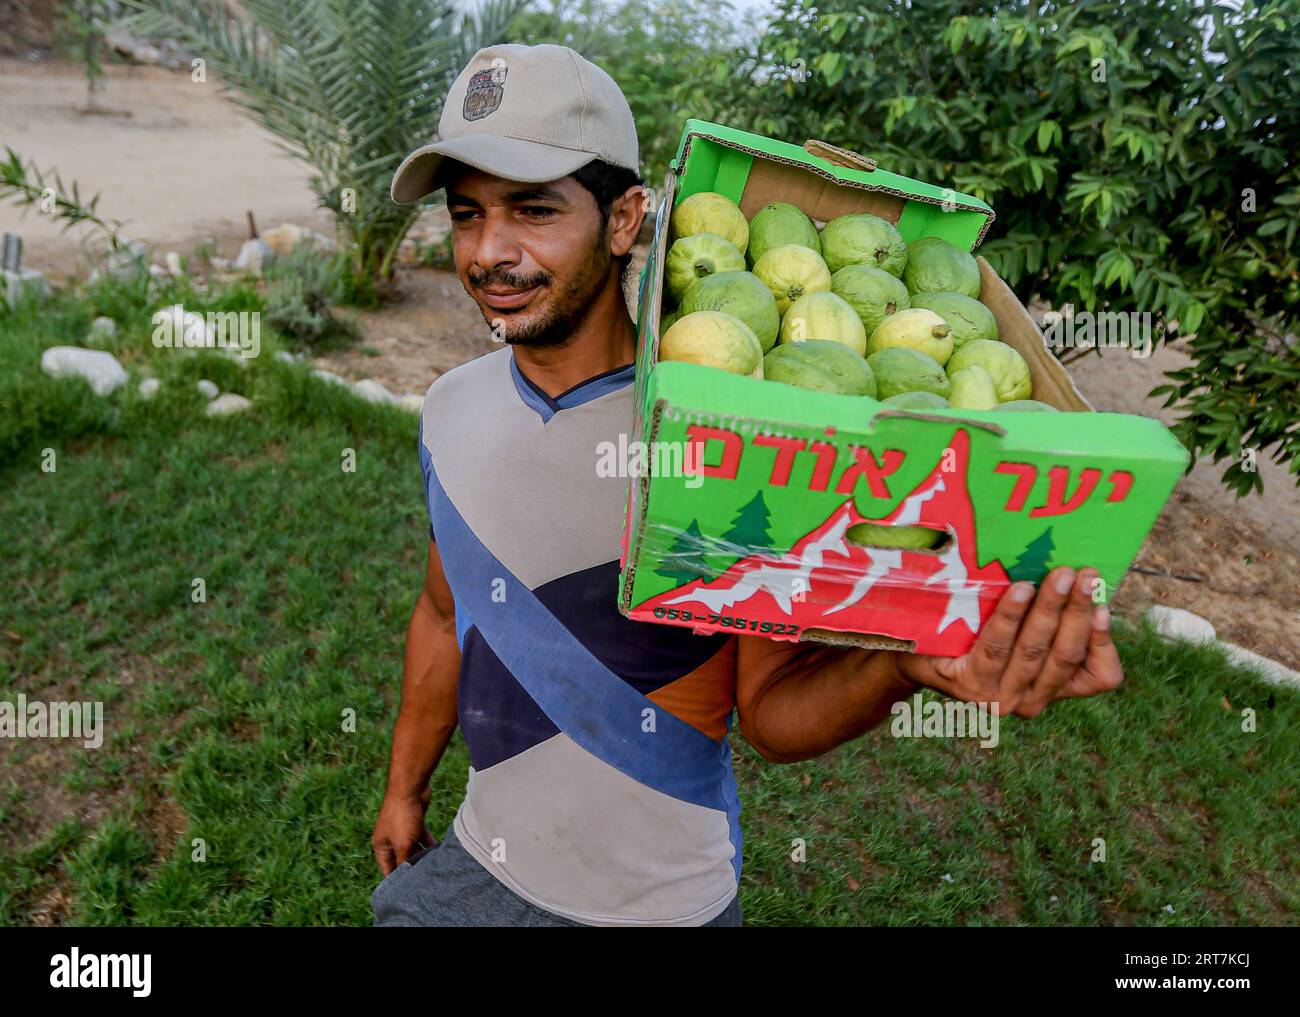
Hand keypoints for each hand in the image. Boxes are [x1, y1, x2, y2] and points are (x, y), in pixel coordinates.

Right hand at [371, 790, 435, 875]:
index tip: (407, 892)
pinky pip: (421, 837)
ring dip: (422, 856)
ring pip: (413, 848)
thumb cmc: (401, 816)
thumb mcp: (403, 844)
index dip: (395, 880)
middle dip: (412, 868)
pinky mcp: (414, 822)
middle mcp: (389, 839)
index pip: (387, 868)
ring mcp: (402, 830)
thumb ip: (404, 861)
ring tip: (433, 868)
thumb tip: (408, 877)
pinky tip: (438, 851)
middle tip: (424, 881)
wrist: (410, 788)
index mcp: (380, 846)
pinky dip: (428, 844)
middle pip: (401, 858)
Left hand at [898, 566, 1123, 717]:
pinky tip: (1020, 590)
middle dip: (1079, 611)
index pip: (1100, 677)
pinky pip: (996, 646)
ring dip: (1050, 609)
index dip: (1104, 643)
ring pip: (1034, 650)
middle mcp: (1031, 701)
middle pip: (1066, 655)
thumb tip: (1084, 579)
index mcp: (1054, 689)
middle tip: (1085, 575)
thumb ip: (1051, 619)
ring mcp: (1000, 698)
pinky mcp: (970, 686)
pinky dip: (1011, 616)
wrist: (917, 655)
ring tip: (1060, 576)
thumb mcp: (1022, 632)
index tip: (1104, 605)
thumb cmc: (977, 635)